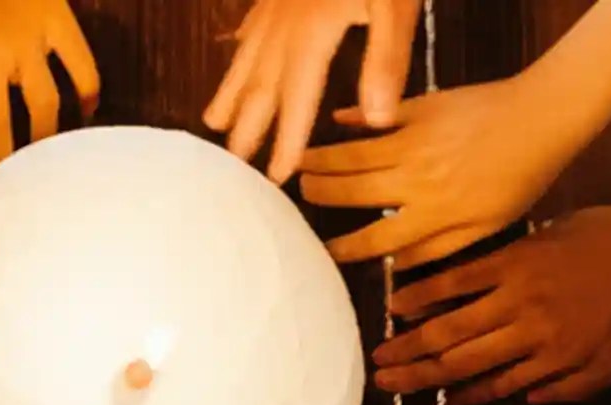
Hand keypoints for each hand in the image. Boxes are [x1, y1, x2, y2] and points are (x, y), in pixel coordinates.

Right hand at [204, 0, 420, 182]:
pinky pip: (250, 25)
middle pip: (258, 90)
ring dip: (231, 95)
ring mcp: (275, 6)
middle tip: (230, 171)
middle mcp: (282, 28)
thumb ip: (384, 62)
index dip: (284, 145)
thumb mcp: (396, 6)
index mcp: (310, 38)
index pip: (294, 105)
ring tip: (215, 125)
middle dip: (245, 132)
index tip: (274, 181)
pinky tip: (238, 53)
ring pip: (244, 59)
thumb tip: (375, 121)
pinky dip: (239, 48)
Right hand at [301, 76, 576, 267]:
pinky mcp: (418, 109)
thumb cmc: (519, 178)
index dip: (341, 250)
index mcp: (432, 215)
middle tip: (297, 194)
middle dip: (318, 195)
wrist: (543, 120)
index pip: (373, 240)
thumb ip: (437, 247)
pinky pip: (376, 117)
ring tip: (298, 163)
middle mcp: (415, 180)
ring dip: (320, 159)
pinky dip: (352, 119)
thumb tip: (395, 265)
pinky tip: (334, 122)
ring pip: (352, 155)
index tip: (319, 254)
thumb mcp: (485, 227)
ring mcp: (413, 141)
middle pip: (350, 192)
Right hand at [372, 206, 610, 404]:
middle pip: (460, 360)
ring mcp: (516, 293)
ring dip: (412, 342)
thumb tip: (525, 399)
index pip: (492, 386)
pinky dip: (426, 291)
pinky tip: (398, 303)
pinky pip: (460, 278)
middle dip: (416, 376)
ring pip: (452, 325)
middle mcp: (526, 332)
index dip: (454, 400)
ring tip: (378, 354)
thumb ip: (570, 387)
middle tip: (378, 384)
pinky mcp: (511, 258)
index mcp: (552, 360)